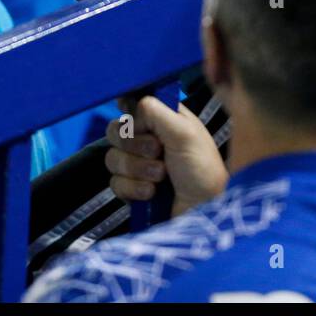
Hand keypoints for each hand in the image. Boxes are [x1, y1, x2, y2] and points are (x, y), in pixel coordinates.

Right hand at [104, 95, 227, 217]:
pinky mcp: (132, 189)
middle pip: (115, 130)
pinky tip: (152, 193)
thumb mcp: (184, 132)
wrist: (203, 211)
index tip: (131, 114)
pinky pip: (115, 182)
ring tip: (161, 176)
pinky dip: (134, 188)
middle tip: (157, 151)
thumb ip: (156, 112)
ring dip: (138, 168)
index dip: (126, 108)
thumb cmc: (202, 169)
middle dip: (134, 143)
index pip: (131, 103)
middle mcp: (148, 139)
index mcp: (162, 119)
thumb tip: (132, 104)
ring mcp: (138, 165)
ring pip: (112, 157)